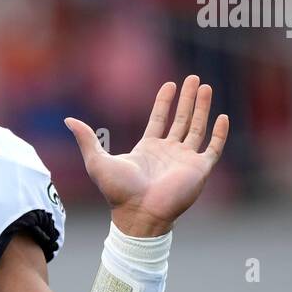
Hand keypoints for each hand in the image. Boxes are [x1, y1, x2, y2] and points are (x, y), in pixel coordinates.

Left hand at [65, 75, 228, 236]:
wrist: (139, 213)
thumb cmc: (118, 192)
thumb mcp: (97, 161)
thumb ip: (86, 139)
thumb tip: (68, 120)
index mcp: (148, 149)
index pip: (159, 119)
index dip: (164, 102)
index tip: (170, 84)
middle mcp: (168, 152)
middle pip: (181, 119)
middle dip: (188, 99)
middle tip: (194, 78)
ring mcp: (185, 160)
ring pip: (197, 128)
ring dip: (202, 108)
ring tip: (206, 87)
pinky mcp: (199, 169)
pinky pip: (213, 148)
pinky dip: (219, 133)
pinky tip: (223, 117)